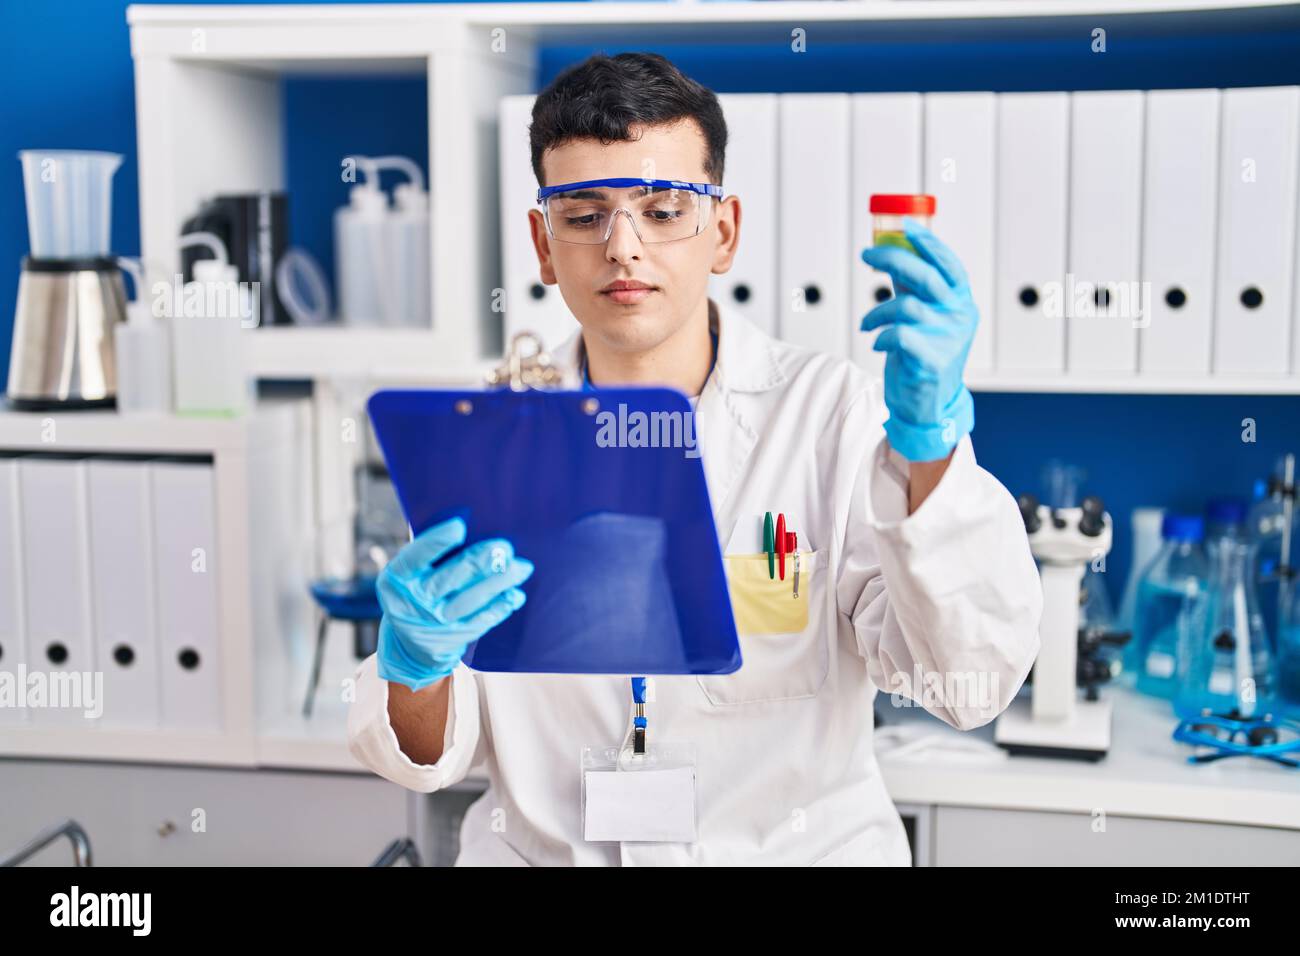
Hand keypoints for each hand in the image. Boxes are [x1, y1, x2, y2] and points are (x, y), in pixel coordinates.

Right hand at [376, 517, 534, 690]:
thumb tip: (466, 522)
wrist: (406, 645)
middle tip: (505, 547)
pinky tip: (515, 595)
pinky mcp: (451, 640)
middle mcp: (413, 601)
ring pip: (472, 599)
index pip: (416, 556)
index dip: (437, 541)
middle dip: (482, 560)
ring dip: (500, 581)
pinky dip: (500, 607)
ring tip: (522, 567)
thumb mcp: (408, 575)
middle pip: (452, 577)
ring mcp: (433, 623)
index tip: (460, 526)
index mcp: (397, 578)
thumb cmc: (415, 592)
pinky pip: (480, 621)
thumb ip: (429, 552)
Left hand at [859, 218, 976, 462]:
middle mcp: (960, 317)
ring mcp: (949, 338)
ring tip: (867, 323)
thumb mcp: (921, 317)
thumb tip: (891, 253)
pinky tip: (878, 342)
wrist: (927, 404)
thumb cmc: (922, 356)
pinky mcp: (933, 360)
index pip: (949, 264)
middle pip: (925, 276)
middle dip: (891, 259)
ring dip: (877, 312)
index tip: (903, 226)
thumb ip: (911, 287)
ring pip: (905, 306)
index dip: (927, 243)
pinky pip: (899, 334)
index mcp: (961, 302)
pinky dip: (881, 335)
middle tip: (866, 255)